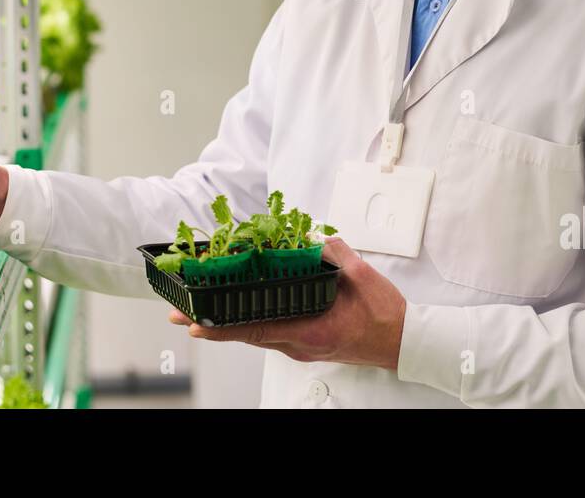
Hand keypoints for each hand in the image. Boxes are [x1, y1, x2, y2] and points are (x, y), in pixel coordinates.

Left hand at [167, 238, 406, 370]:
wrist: (402, 342)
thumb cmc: (384, 318)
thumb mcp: (363, 279)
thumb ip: (337, 254)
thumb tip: (315, 239)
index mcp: (310, 331)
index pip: (257, 329)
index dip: (223, 327)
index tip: (195, 323)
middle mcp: (299, 343)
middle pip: (247, 333)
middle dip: (213, 323)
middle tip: (181, 312)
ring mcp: (300, 345)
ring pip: (255, 333)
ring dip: (228, 322)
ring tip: (200, 309)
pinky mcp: (303, 341)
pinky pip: (269, 331)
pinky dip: (248, 320)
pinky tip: (238, 308)